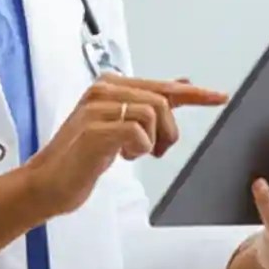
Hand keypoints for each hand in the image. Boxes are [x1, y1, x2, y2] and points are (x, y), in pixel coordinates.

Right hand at [24, 75, 227, 216]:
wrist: (48, 183)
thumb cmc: (82, 156)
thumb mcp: (120, 126)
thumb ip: (149, 104)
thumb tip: (183, 85)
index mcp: (109, 85)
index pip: (162, 86)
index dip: (195, 93)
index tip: (220, 96)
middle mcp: (103, 90)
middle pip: (161, 100)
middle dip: (169, 131)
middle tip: (157, 150)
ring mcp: (97, 107)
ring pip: (153, 113)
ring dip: (153, 141)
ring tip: (135, 153)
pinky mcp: (95, 128)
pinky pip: (138, 132)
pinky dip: (138, 148)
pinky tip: (122, 156)